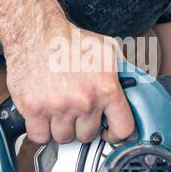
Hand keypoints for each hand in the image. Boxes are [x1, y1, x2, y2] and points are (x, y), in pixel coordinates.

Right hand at [3, 22, 135, 144]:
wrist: (36, 33)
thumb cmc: (69, 40)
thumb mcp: (106, 50)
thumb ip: (122, 71)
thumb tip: (135, 84)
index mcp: (106, 88)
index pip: (123, 128)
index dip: (116, 135)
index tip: (109, 134)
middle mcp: (85, 100)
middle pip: (87, 135)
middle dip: (81, 126)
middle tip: (75, 112)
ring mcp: (59, 107)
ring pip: (63, 138)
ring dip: (60, 128)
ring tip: (58, 111)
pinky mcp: (35, 109)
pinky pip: (40, 137)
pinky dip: (40, 131)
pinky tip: (42, 117)